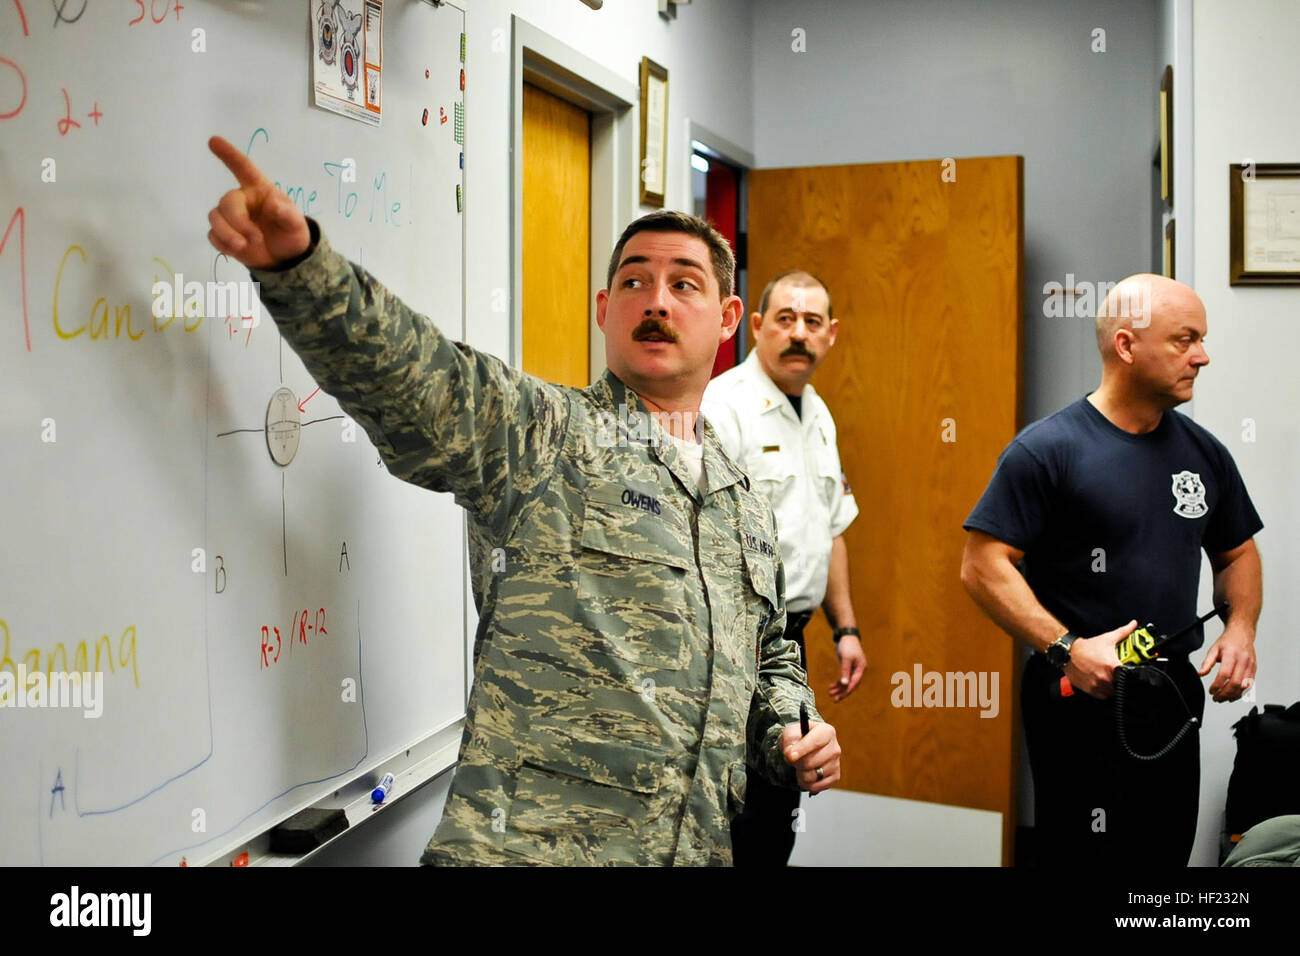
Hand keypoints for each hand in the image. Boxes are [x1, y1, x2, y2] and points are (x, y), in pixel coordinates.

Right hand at [206, 136, 311, 269]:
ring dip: (227, 234)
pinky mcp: (224, 235)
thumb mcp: (297, 225)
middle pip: (226, 202)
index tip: (213, 141)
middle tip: (256, 239)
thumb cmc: (291, 232)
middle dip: (237, 222)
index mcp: (260, 190)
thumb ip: (288, 215)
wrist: (286, 258)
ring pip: (214, 217)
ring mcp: (230, 218)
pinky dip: (223, 244)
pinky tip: (237, 251)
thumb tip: (274, 205)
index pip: (244, 168)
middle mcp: (242, 200)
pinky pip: (212, 235)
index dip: (229, 155)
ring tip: (244, 247)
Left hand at [781, 720, 839, 793]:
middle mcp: (835, 748)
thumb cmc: (798, 738)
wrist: (805, 747)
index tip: (790, 756)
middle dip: (797, 763)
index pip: (815, 742)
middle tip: (794, 759)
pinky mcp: (835, 777)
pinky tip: (806, 774)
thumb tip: (791, 755)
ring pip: (812, 776)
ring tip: (800, 767)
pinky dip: (807, 784)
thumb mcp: (790, 734)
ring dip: (800, 774)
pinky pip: (816, 787)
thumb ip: (789, 741)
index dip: (801, 750)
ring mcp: (836, 764)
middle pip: (811, 762)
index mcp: (826, 732)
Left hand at [827, 634, 865, 701]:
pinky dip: (839, 682)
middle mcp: (859, 670)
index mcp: (861, 668)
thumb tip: (844, 684)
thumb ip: (845, 672)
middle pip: (851, 684)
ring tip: (830, 693)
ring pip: (847, 681)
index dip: (847, 691)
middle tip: (834, 699)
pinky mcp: (849, 666)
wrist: (846, 635)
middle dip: (842, 692)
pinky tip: (832, 686)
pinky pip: (845, 677)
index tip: (840, 697)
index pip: (854, 683)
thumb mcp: (845, 659)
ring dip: (839, 687)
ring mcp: (854, 668)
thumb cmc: (847, 645)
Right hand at [1063, 619, 1134, 699]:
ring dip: (1113, 686)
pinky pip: (1103, 695)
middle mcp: (1105, 678)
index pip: (1129, 675)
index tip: (1129, 670)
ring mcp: (1097, 685)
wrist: (1068, 653)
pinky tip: (1102, 681)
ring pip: (1112, 691)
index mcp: (1112, 666)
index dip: (1130, 673)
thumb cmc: (1086, 648)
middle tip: (1118, 673)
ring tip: (1110, 677)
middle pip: (1121, 684)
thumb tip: (1133, 624)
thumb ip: (1123, 632)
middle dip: (1121, 679)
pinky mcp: (1090, 690)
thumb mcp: (1107, 638)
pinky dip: (1104, 691)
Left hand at [1198, 625, 1256, 701]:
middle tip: (1216, 698)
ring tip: (1223, 699)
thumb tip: (1201, 674)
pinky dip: (1242, 693)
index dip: (1217, 685)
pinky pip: (1250, 684)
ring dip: (1233, 695)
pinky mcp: (1254, 669)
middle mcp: (1243, 660)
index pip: (1225, 674)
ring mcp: (1251, 665)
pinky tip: (1233, 696)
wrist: (1242, 634)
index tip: (1211, 691)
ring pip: (1244, 686)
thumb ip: (1207, 662)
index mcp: (1231, 655)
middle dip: (1225, 693)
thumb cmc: (1227, 642)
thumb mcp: (1214, 649)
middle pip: (1235, 683)